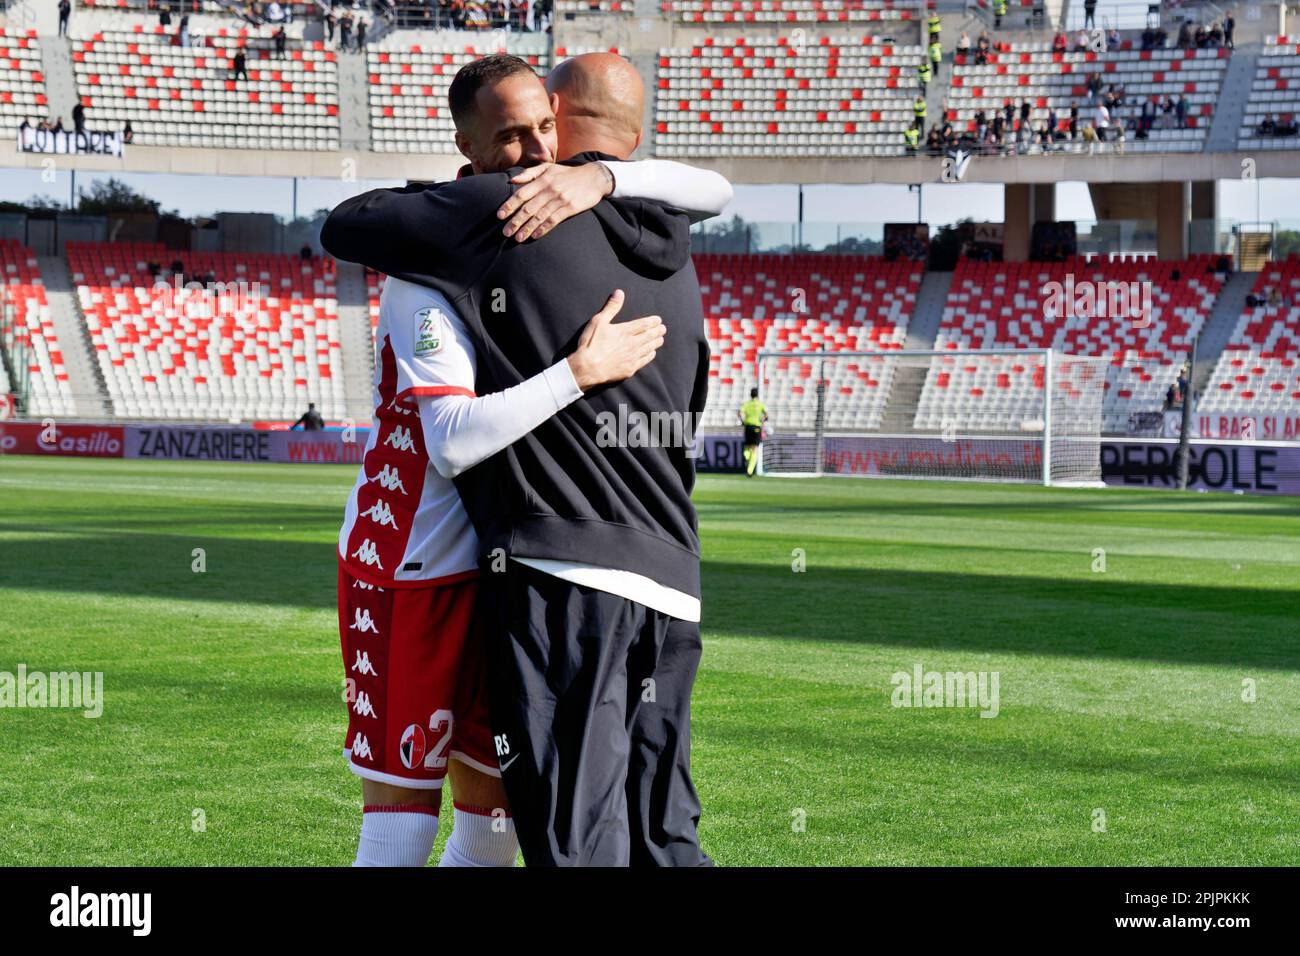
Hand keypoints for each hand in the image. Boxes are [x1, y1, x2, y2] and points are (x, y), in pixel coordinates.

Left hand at [498, 162, 614, 242]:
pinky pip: (554, 220)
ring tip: (517, 238)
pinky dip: (543, 228)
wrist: (594, 177)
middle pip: (528, 208)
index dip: (509, 205)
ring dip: (527, 228)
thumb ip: (529, 173)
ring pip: (539, 216)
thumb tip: (512, 180)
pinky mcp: (570, 208)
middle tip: (505, 233)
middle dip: (515, 221)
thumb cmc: (567, 174)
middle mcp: (549, 190)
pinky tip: (535, 235)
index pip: (521, 194)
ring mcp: (560, 199)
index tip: (500, 216)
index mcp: (542, 180)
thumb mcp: (548, 168)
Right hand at [566, 290, 665, 391]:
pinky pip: (644, 361)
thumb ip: (611, 307)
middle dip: (658, 331)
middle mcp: (632, 343)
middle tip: (663, 329)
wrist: (588, 368)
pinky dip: (650, 355)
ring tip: (660, 339)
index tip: (658, 320)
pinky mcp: (630, 369)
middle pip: (650, 336)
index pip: (644, 324)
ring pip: (649, 348)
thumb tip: (619, 292)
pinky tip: (652, 353)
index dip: (653, 321)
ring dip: (656, 343)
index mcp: (625, 331)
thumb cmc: (591, 344)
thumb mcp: (598, 321)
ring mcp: (632, 357)